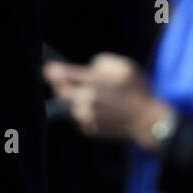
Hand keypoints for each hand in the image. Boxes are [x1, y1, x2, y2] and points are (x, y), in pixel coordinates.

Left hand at [43, 53, 172, 147]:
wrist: (147, 122)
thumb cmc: (139, 91)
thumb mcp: (126, 67)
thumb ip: (104, 62)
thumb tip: (90, 67)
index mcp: (94, 84)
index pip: (65, 75)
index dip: (53, 70)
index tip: (46, 68)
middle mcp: (86, 102)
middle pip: (62, 92)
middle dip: (61, 85)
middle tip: (65, 80)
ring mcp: (86, 118)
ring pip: (69, 106)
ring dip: (74, 99)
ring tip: (92, 96)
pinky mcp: (88, 130)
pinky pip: (79, 117)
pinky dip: (84, 111)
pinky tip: (100, 109)